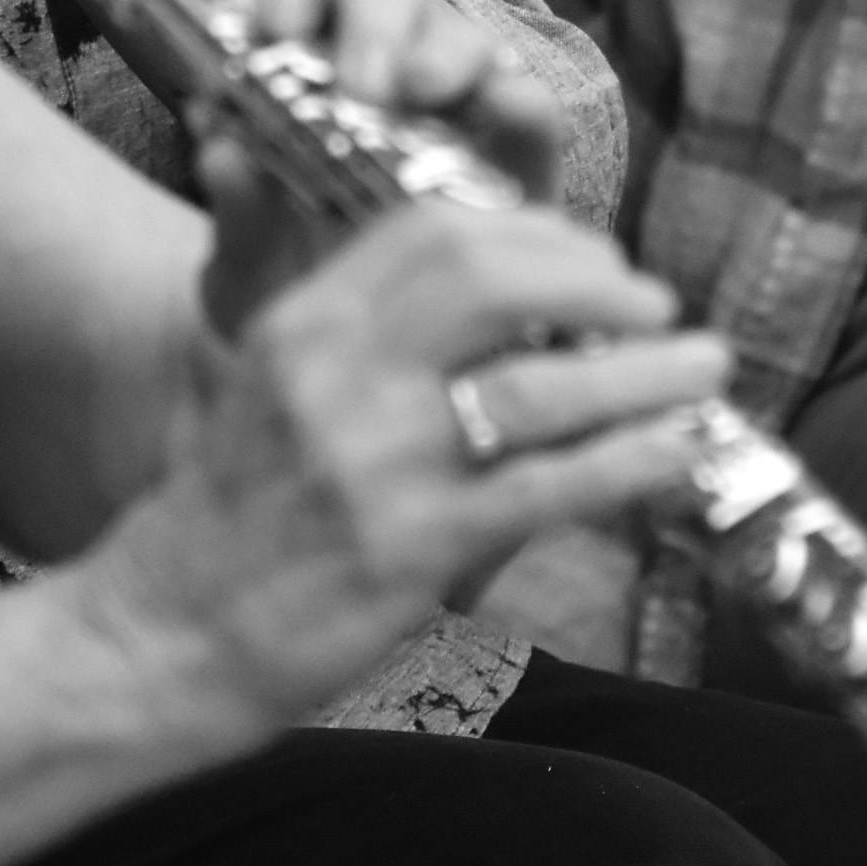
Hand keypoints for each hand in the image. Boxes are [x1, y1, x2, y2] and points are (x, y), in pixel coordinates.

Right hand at [88, 182, 724, 730]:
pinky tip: (679, 452)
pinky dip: (629, 462)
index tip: (595, 255)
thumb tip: (491, 287)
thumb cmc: (231, 517)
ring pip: (539, 387)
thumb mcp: (270, 384)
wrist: (163, 636)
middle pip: (494, 278)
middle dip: (598, 282)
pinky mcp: (411, 548)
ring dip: (643, 373)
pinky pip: (547, 488)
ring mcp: (377, 462)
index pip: (434, 229)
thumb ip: (365, 330)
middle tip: (657, 304)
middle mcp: (339, 375)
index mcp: (305, 323)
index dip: (536, 229)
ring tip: (703, 369)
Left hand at [195, 0, 567, 338]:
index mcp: (301, 52)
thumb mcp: (245, 272)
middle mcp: (379, 57)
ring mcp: (453, 102)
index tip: (273, 22)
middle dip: (368, 15)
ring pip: (456, 29)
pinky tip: (502, 111)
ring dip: (439, 50)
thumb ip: (234, 216)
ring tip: (419, 94)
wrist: (359, 381)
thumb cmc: (294, 297)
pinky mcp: (517, 159)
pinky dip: (519, 99)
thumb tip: (219, 154)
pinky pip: (530, 107)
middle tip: (355, 79)